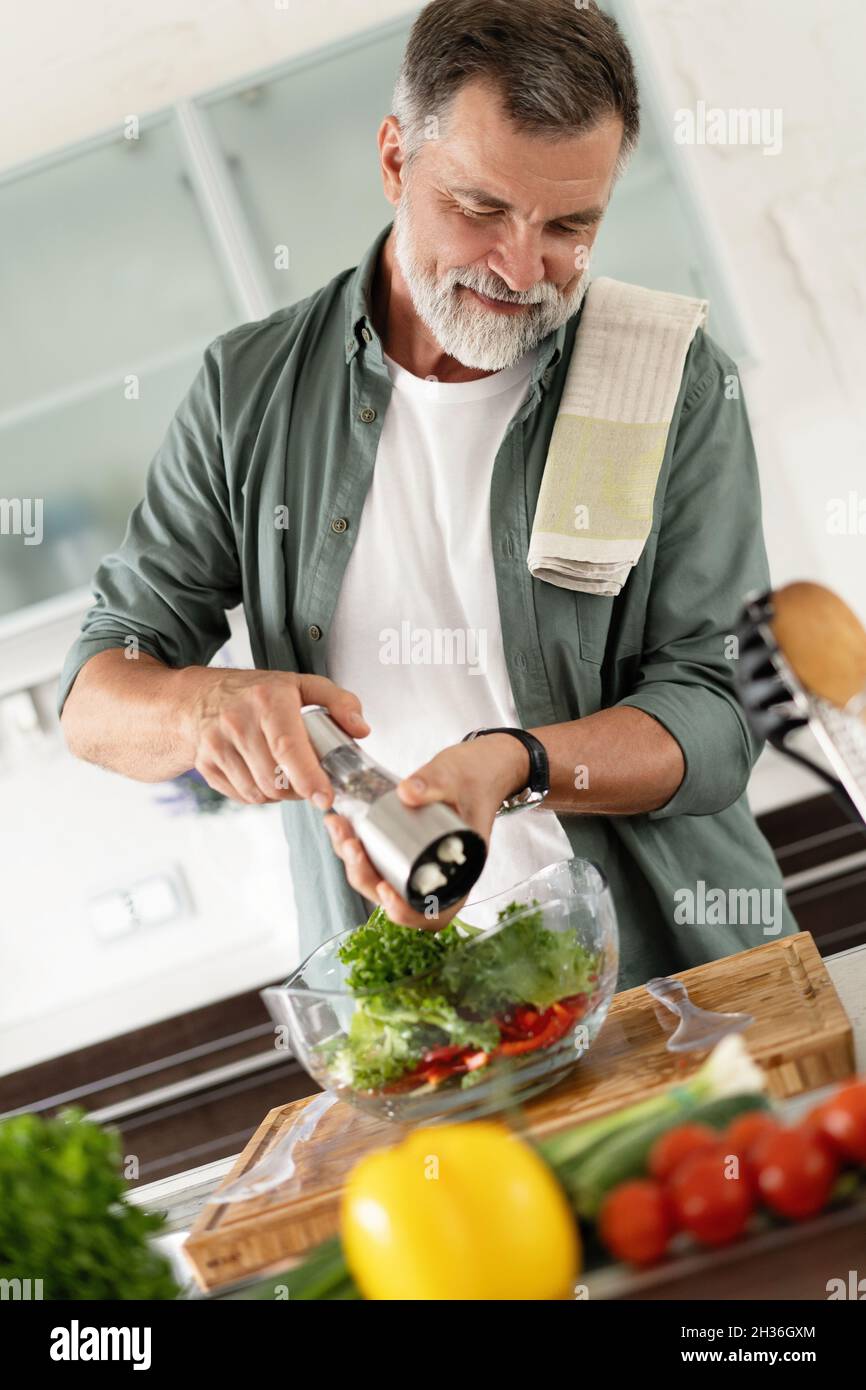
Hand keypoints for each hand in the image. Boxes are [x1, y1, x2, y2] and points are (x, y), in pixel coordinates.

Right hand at [185, 669, 368, 805]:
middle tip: (311, 782)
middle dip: (299, 789)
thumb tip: (361, 730)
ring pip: (258, 792)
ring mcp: (216, 744)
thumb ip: (338, 701)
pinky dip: (259, 795)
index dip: (308, 777)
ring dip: (280, 794)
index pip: (287, 746)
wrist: (197, 697)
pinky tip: (264, 776)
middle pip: (274, 778)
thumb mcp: (300, 684)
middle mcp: (237, 721)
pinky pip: (242, 796)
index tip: (325, 797)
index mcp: (266, 699)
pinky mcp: (205, 764)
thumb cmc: (256, 693)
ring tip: (287, 776)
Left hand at [323, 733, 529, 928]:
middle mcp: (438, 874)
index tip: (385, 889)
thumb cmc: (477, 776)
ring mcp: (418, 863)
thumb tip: (406, 792)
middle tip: (350, 846)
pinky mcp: (404, 849)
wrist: (480, 764)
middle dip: (365, 876)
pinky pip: (376, 860)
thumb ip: (434, 782)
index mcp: (462, 870)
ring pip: (380, 879)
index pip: (435, 913)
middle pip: (395, 897)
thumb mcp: (457, 776)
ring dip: (353, 862)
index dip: (406, 912)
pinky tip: (341, 824)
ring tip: (339, 829)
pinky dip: (356, 848)